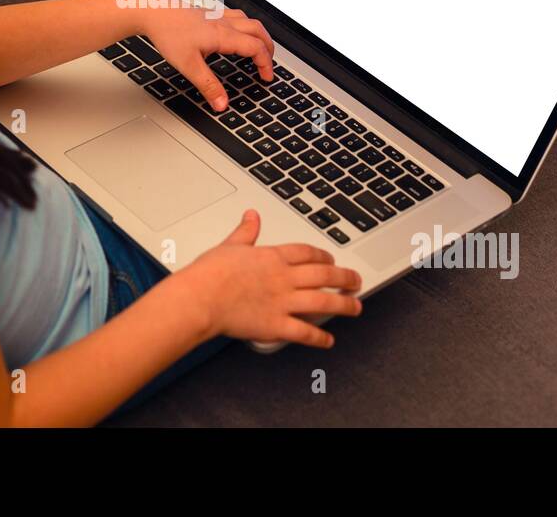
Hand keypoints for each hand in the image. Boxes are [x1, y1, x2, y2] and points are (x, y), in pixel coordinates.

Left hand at [138, 0, 275, 110]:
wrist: (152, 11)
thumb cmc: (167, 33)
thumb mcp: (188, 65)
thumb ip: (207, 85)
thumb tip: (221, 103)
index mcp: (223, 35)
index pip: (256, 48)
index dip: (266, 64)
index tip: (266, 77)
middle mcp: (224, 23)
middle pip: (258, 31)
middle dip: (269, 48)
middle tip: (269, 64)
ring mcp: (217, 16)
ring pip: (249, 21)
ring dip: (259, 35)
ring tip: (258, 48)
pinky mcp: (209, 13)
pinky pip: (236, 16)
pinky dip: (244, 26)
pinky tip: (235, 33)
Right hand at [177, 209, 363, 347]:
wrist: (201, 297)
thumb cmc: (210, 274)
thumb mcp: (230, 245)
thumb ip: (245, 232)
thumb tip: (251, 216)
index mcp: (273, 257)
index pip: (308, 254)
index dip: (324, 257)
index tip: (332, 260)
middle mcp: (283, 278)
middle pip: (323, 275)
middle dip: (344, 278)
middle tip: (356, 281)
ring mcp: (283, 302)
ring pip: (322, 302)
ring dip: (343, 305)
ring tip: (355, 307)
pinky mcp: (276, 325)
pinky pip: (304, 332)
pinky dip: (319, 338)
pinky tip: (328, 341)